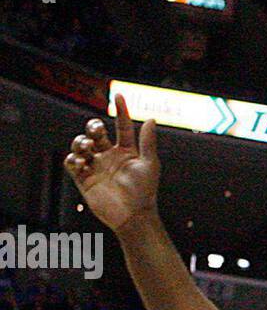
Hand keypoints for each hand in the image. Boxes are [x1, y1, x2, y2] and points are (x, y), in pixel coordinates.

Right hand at [64, 98, 159, 233]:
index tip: (119, 94)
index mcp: (127, 150)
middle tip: (96, 129)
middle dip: (93, 126)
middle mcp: (110, 156)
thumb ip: (147, 142)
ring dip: (81, 142)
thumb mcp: (149, 163)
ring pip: (81, 146)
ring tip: (87, 146)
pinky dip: (73, 159)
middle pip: (97, 133)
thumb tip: (150, 118)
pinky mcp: (84, 179)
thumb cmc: (145, 190)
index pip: (122, 126)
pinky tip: (80, 161)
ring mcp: (96, 166)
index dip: (121, 110)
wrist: (133, 215)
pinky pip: (72, 164)